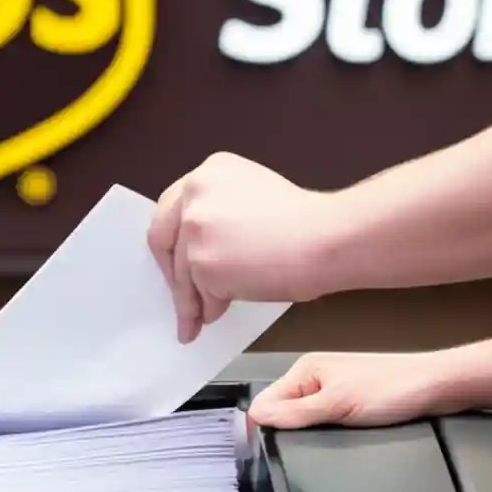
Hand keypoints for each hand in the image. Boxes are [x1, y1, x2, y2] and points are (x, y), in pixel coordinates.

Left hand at [148, 152, 342, 342]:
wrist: (327, 237)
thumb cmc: (306, 223)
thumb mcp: (253, 198)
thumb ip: (220, 214)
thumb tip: (202, 251)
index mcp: (209, 171)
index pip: (172, 209)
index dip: (171, 241)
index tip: (171, 260)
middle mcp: (195, 192)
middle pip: (164, 240)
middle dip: (170, 273)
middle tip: (176, 294)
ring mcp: (195, 227)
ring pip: (182, 273)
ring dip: (189, 301)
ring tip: (195, 320)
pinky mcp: (201, 260)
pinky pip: (199, 294)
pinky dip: (207, 309)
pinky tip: (215, 316)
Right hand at [247, 352, 449, 428]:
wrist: (440, 386)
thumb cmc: (393, 389)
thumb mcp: (337, 405)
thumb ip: (295, 412)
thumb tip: (255, 416)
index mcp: (305, 370)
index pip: (266, 400)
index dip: (268, 425)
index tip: (276, 447)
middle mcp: (316, 377)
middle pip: (284, 410)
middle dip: (291, 430)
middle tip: (307, 446)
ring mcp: (334, 389)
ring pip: (305, 417)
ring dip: (313, 431)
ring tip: (328, 441)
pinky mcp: (352, 401)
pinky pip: (326, 419)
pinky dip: (331, 431)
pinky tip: (342, 438)